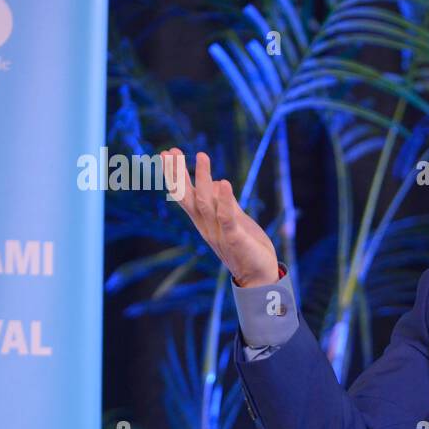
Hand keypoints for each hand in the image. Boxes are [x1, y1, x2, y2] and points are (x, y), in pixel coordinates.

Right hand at [161, 148, 279, 286]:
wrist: (260, 277)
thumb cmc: (248, 248)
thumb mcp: (236, 221)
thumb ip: (226, 203)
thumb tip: (217, 182)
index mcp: (205, 221)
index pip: (184, 195)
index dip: (175, 175)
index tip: (168, 153)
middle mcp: (207, 226)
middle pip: (187, 197)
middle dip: (178, 174)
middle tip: (170, 151)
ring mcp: (219, 232)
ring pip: (205, 203)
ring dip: (202, 178)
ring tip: (201, 155)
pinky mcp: (235, 238)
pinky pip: (227, 218)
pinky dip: (225, 201)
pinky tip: (224, 182)